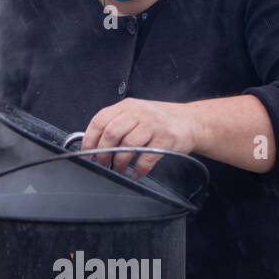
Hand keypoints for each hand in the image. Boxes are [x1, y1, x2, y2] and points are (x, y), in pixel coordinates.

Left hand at [80, 98, 199, 177]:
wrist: (192, 121)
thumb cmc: (159, 120)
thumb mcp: (136, 113)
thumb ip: (116, 123)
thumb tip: (92, 143)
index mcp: (127, 106)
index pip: (100, 120)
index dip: (90, 139)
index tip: (86, 153)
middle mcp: (139, 113)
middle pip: (111, 133)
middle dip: (102, 153)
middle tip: (102, 163)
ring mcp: (154, 125)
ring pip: (127, 146)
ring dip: (119, 162)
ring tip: (119, 169)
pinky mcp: (167, 139)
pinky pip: (147, 158)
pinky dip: (138, 169)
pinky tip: (136, 172)